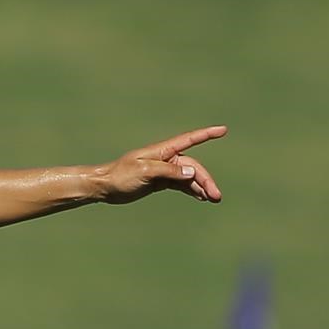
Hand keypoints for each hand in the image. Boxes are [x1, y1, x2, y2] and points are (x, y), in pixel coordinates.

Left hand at [100, 125, 225, 203]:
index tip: (223, 129)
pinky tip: (201, 197)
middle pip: (193, 167)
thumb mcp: (145, 172)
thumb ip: (169, 171)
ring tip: (213, 199)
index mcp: (162, 151)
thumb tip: (192, 171)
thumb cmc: (121, 176)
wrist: (105, 187)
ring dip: (201, 186)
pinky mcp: (160, 181)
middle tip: (216, 196)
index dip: (206, 134)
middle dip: (205, 179)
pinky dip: (191, 190)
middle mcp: (166, 158)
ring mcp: (164, 170)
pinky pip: (181, 184)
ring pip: (189, 177)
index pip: (189, 140)